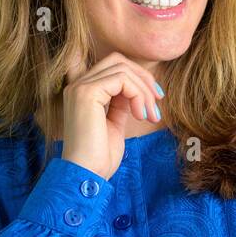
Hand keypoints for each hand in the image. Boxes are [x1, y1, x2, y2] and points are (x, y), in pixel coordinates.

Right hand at [60, 51, 164, 178]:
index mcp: (82, 92)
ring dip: (144, 91)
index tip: (154, 101)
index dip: (137, 78)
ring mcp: (80, 88)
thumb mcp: (114, 124)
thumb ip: (120, 104)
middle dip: (144, 78)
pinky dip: (138, 95)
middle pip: (118, 61)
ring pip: (123, 69)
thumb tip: (135, 90)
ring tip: (150, 116)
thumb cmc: (99, 157)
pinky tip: (140, 116)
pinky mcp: (87, 93)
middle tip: (157, 102)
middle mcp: (77, 86)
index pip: (112, 67)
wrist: (87, 175)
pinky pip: (122, 79)